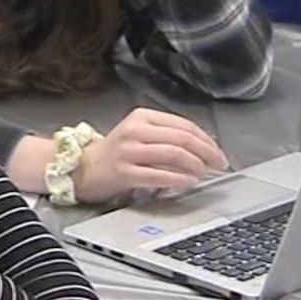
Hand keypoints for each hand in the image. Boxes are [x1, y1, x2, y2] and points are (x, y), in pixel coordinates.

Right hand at [71, 107, 228, 203]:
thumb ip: (167, 136)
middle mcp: (135, 130)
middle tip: (219, 164)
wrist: (81, 169)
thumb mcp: (139, 134)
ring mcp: (128, 151)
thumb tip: (204, 148)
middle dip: (207, 152)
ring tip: (204, 173)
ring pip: (173, 154)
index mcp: (142, 117)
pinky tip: (188, 182)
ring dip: (195, 165)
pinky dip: (178, 179)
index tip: (219, 153)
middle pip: (182, 138)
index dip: (206, 140)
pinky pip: (158, 175)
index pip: (184, 125)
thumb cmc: (115, 154)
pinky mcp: (124, 172)